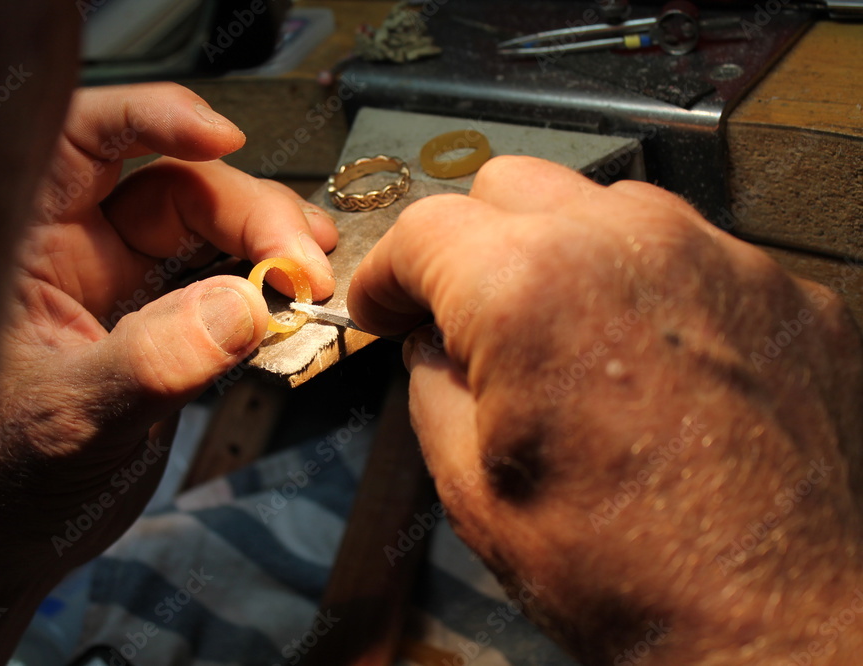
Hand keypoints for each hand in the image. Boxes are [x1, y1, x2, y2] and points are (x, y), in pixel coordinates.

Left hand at [0, 83, 336, 663]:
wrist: (7, 547)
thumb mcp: (68, 418)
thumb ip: (151, 362)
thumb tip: (245, 306)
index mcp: (27, 243)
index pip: (85, 138)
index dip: (156, 119)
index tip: (226, 137)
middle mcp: (77, 250)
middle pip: (178, 188)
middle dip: (250, 214)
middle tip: (305, 263)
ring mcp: (126, 287)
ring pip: (213, 231)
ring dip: (272, 243)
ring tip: (319, 272)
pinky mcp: (165, 325)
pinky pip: (228, 285)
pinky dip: (270, 288)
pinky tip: (303, 300)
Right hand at [349, 156, 862, 663]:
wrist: (778, 627)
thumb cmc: (623, 573)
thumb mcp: (472, 486)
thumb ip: (431, 382)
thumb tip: (432, 341)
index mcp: (528, 288)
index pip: (424, 228)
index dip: (385, 272)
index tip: (384, 306)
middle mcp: (627, 242)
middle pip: (510, 186)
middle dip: (470, 244)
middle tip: (467, 316)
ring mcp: (719, 256)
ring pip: (605, 204)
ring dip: (563, 253)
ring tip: (566, 338)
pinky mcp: (784, 289)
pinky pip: (690, 253)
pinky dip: (647, 287)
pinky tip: (651, 361)